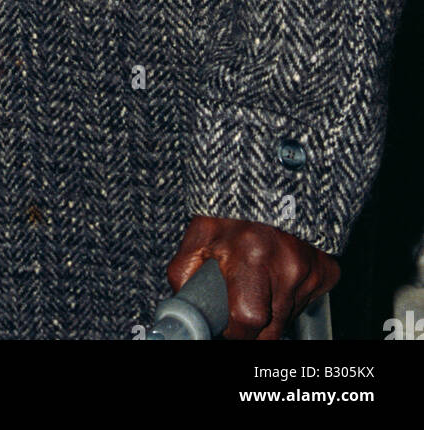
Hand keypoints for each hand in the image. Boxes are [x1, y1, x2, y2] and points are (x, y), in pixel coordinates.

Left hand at [167, 214, 340, 339]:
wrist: (271, 181)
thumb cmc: (233, 206)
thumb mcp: (199, 233)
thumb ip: (184, 274)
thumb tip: (184, 310)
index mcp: (251, 255)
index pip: (248, 319)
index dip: (235, 329)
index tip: (229, 322)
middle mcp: (287, 264)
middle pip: (271, 328)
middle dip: (253, 325)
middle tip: (241, 299)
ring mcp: (310, 270)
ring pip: (288, 317)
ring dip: (272, 309)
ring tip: (259, 277)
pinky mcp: (327, 271)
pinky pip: (307, 302)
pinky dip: (292, 296)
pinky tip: (279, 272)